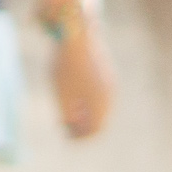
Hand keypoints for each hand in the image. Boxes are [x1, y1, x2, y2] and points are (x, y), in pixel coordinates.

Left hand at [52, 22, 113, 139]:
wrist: (77, 35)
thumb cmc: (66, 67)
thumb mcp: (62, 94)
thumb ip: (67, 114)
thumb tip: (70, 127)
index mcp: (101, 103)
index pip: (95, 129)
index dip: (80, 136)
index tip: (66, 136)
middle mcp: (109, 94)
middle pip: (98, 118)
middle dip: (82, 124)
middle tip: (65, 126)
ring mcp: (108, 81)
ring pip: (98, 104)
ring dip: (85, 112)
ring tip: (67, 111)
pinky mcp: (103, 70)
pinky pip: (97, 91)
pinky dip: (86, 98)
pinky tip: (72, 94)